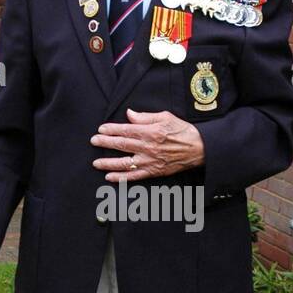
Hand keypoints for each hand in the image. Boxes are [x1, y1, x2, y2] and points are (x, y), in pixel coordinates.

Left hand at [90, 108, 205, 180]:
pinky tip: (110, 177)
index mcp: (150, 132)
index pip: (126, 130)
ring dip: (108, 163)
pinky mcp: (154, 171)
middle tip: (94, 141)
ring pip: (124, 163)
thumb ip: (145, 117)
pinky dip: (121, 178)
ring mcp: (150, 161)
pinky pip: (134, 176)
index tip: (101, 129)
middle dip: (105, 143)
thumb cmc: (182, 131)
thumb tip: (129, 115)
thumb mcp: (165, 117)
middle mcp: (148, 147)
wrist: (198, 148)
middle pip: (122, 145)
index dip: (111, 129)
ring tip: (96, 162)